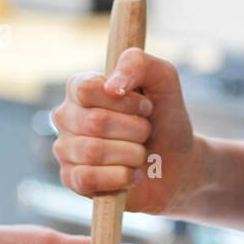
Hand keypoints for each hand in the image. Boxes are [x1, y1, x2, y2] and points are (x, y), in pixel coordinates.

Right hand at [50, 50, 209, 214]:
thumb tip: (112, 86)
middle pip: (95, 122)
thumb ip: (139, 63)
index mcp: (81, 88)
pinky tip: (132, 174)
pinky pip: (88, 179)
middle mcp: (67, 117)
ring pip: (93, 152)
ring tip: (140, 153)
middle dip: (136, 130)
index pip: (86, 89)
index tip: (146, 106)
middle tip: (147, 132)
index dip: (124, 101)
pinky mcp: (72, 180)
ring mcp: (66, 149)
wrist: (178, 163)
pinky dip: (120, 177)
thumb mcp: (163, 79)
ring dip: (132, 154)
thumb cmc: (164, 118)